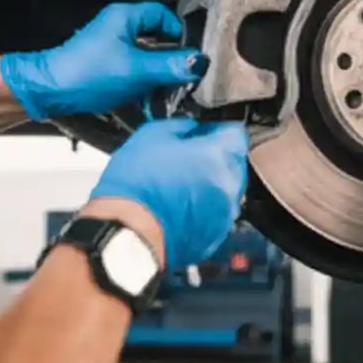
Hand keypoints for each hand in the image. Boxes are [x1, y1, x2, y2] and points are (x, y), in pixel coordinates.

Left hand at [0, 2, 206, 119]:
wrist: (50, 91)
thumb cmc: (85, 74)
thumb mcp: (136, 70)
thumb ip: (169, 66)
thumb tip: (198, 63)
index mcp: (125, 17)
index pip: (163, 15)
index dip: (178, 32)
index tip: (187, 53)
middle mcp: (118, 28)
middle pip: (158, 38)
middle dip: (170, 59)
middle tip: (180, 76)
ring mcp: (112, 48)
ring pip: (147, 57)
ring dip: (157, 75)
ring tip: (164, 92)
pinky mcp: (107, 66)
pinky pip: (135, 71)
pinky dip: (144, 84)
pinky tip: (148, 101)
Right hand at [88, 119, 249, 269]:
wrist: (127, 235)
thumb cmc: (136, 189)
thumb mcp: (151, 137)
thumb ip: (181, 127)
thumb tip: (191, 128)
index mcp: (218, 157)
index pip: (235, 132)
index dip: (216, 129)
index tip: (201, 132)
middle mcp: (230, 186)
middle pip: (234, 162)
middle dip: (215, 157)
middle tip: (186, 158)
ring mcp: (225, 214)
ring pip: (227, 189)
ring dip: (210, 183)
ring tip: (179, 185)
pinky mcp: (216, 236)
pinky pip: (217, 213)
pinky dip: (204, 208)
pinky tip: (179, 206)